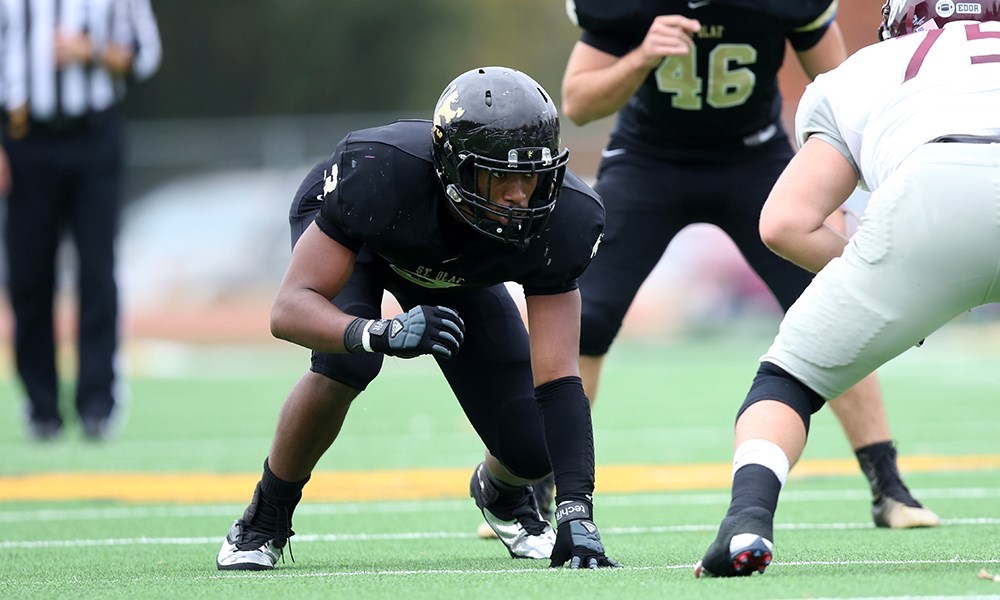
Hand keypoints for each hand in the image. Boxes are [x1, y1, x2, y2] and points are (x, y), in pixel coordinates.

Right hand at [344, 305, 464, 358]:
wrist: (388, 336)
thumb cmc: (406, 326)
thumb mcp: (419, 315)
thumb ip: (435, 314)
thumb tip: (456, 313)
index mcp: (428, 311)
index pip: (451, 315)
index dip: (459, 323)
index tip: (462, 329)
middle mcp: (428, 320)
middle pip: (452, 327)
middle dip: (459, 335)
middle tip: (460, 341)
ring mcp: (425, 332)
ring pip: (448, 339)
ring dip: (455, 345)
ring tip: (455, 349)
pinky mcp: (423, 345)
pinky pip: (441, 349)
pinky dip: (447, 353)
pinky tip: (448, 355)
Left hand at [549, 501, 619, 568]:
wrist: (576, 518)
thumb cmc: (566, 534)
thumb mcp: (560, 547)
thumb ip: (557, 561)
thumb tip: (551, 571)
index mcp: (577, 549)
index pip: (575, 561)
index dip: (575, 567)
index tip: (574, 572)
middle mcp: (588, 550)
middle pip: (590, 562)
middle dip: (591, 567)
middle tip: (593, 571)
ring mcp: (596, 549)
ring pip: (602, 560)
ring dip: (608, 566)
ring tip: (617, 570)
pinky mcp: (600, 550)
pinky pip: (607, 558)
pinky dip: (613, 563)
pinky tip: (620, 567)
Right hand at [638, 15, 700, 67]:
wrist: (644, 56)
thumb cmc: (659, 42)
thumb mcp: (668, 31)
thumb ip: (681, 27)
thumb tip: (695, 24)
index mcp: (660, 21)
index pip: (677, 19)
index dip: (688, 23)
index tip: (697, 28)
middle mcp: (655, 28)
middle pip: (678, 32)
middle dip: (687, 39)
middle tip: (691, 44)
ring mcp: (653, 39)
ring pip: (676, 41)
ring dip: (685, 46)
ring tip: (687, 49)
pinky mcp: (653, 50)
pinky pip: (670, 50)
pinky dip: (680, 51)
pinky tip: (685, 52)